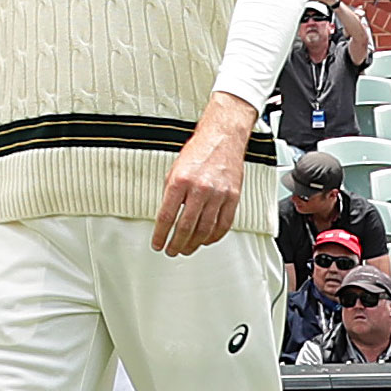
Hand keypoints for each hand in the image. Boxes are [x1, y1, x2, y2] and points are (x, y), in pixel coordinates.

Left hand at [152, 93, 252, 255]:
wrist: (222, 140)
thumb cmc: (197, 153)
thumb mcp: (174, 171)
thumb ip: (170, 194)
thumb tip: (166, 217)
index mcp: (180, 182)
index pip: (167, 216)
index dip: (161, 234)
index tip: (157, 243)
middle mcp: (200, 189)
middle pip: (186, 227)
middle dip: (176, 243)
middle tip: (171, 251)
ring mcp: (219, 195)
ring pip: (205, 229)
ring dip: (194, 244)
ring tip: (186, 249)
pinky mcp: (233, 198)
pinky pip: (224, 224)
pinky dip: (214, 236)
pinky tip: (205, 241)